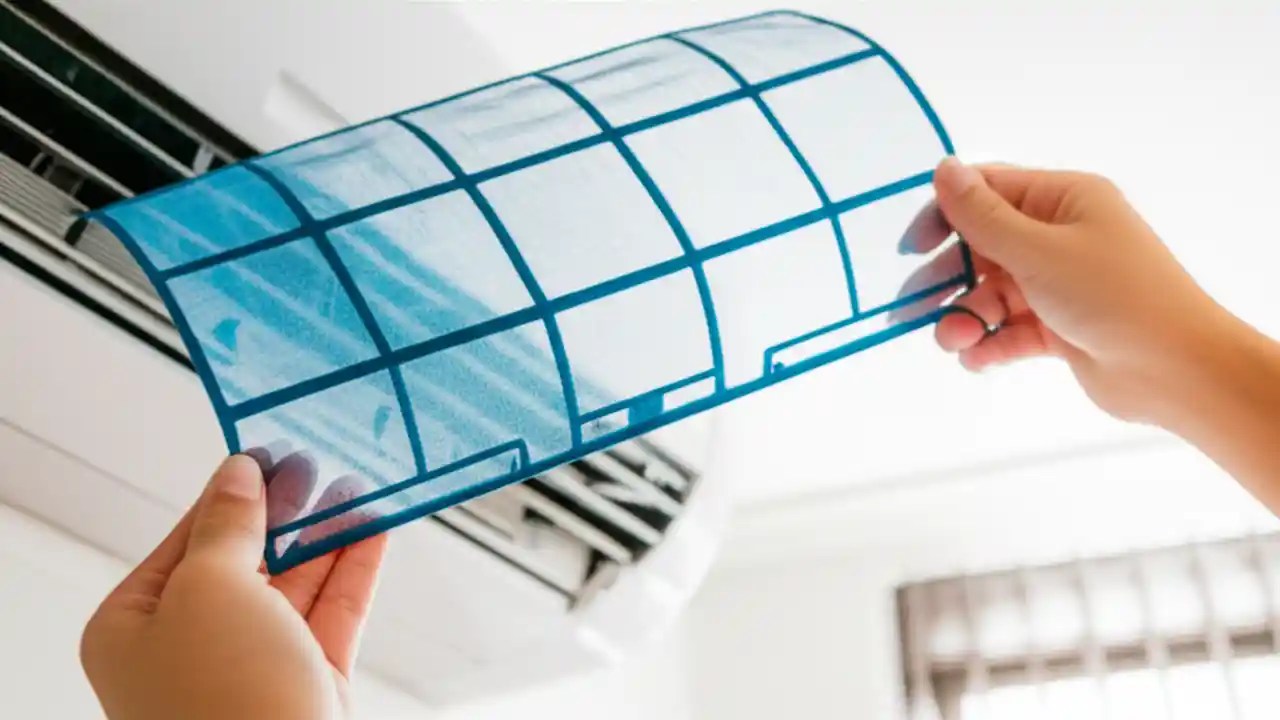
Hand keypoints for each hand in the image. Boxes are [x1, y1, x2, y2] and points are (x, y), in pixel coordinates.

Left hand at [80, 454, 386, 719]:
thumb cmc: (220, 703)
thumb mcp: (210, 588)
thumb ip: (229, 526)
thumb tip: (239, 474)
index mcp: (136, 627)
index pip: (186, 538)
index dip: (231, 491)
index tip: (270, 450)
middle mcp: (191, 649)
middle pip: (247, 559)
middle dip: (287, 511)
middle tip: (320, 463)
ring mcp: (252, 670)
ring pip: (296, 584)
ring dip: (328, 534)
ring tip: (357, 485)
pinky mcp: (306, 686)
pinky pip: (331, 615)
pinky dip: (354, 570)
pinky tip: (372, 529)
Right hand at [910, 157, 1228, 424]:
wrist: (1177, 370)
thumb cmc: (1114, 296)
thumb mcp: (1039, 251)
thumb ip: (982, 216)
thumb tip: (943, 169)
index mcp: (1064, 200)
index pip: (989, 191)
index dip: (945, 213)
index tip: (912, 247)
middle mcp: (1061, 236)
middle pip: (983, 247)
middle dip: (948, 278)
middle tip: (912, 306)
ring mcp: (1060, 284)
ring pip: (992, 293)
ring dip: (965, 317)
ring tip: (952, 342)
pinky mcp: (1061, 328)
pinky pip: (1010, 329)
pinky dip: (989, 343)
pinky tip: (976, 358)